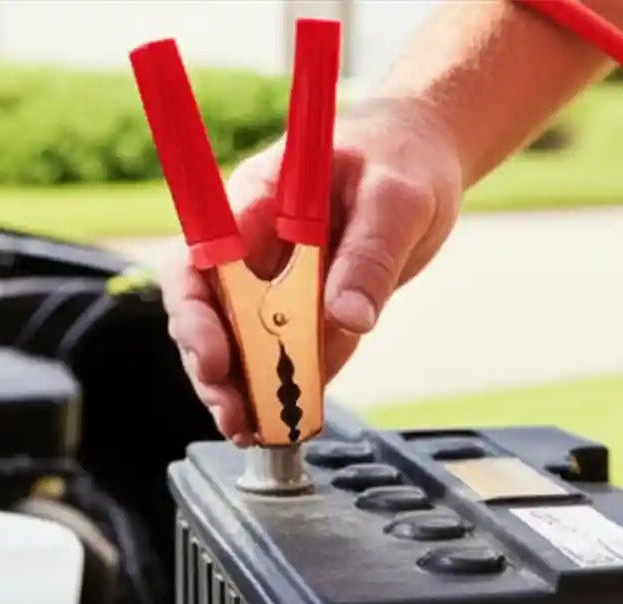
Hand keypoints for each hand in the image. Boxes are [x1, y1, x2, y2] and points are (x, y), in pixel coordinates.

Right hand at [159, 97, 463, 444]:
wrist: (426, 154)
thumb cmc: (403, 156)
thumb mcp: (397, 198)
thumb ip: (370, 254)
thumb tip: (348, 319)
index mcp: (259, 201)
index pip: (204, 257)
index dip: (196, 310)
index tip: (214, 356)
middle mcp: (257, 244)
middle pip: (210, 309)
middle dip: (212, 366)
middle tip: (234, 412)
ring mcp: (281, 280)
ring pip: (243, 340)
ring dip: (243, 388)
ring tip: (255, 431)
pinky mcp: (311, 309)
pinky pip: (293, 354)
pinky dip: (290, 391)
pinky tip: (294, 424)